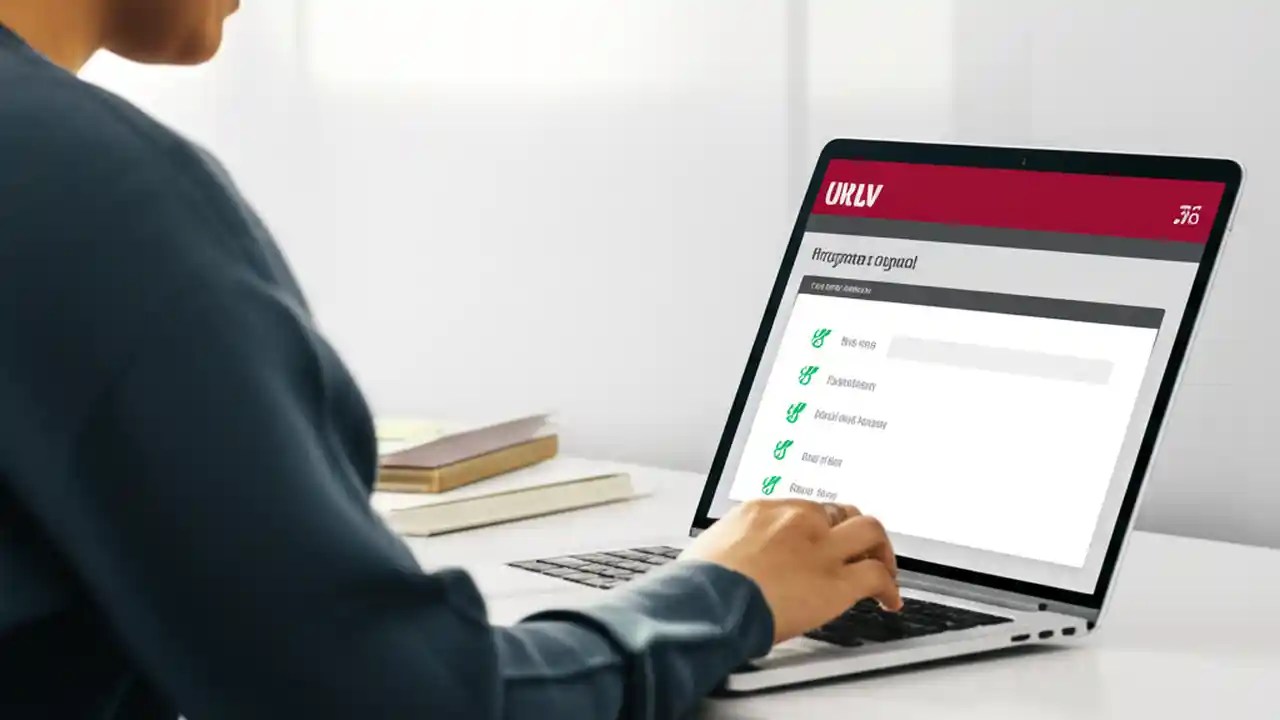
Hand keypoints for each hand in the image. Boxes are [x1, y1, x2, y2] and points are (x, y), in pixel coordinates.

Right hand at [681, 499, 900, 643]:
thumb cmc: (698, 583)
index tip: (821, 539)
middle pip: (841, 512)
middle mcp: (798, 520)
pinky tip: (889, 600)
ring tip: (883, 568)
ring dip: (881, 550)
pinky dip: (889, 587)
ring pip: (870, 532)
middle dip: (852, 531)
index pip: (806, 508)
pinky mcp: (836, 582)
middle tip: (858, 550)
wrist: (705, 602)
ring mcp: (821, 548)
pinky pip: (877, 576)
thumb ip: (734, 545)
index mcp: (764, 510)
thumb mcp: (710, 546)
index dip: (819, 526)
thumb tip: (733, 560)